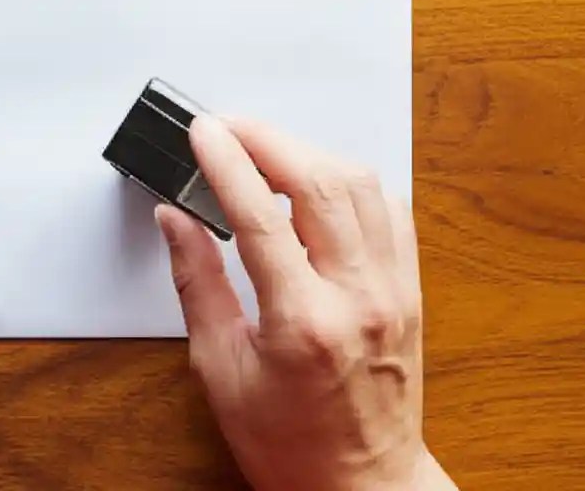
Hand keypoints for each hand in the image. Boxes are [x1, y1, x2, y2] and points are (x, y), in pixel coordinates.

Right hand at [156, 116, 456, 490]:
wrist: (360, 485)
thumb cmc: (289, 443)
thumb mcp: (220, 370)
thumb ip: (197, 285)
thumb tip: (175, 220)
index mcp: (303, 324)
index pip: (260, 215)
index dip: (226, 162)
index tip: (202, 133)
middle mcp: (358, 298)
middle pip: (319, 182)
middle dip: (268, 139)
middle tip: (229, 128)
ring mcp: (392, 291)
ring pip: (361, 186)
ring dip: (310, 153)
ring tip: (267, 150)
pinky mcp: (409, 291)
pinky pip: (390, 211)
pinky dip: (352, 183)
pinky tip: (321, 182)